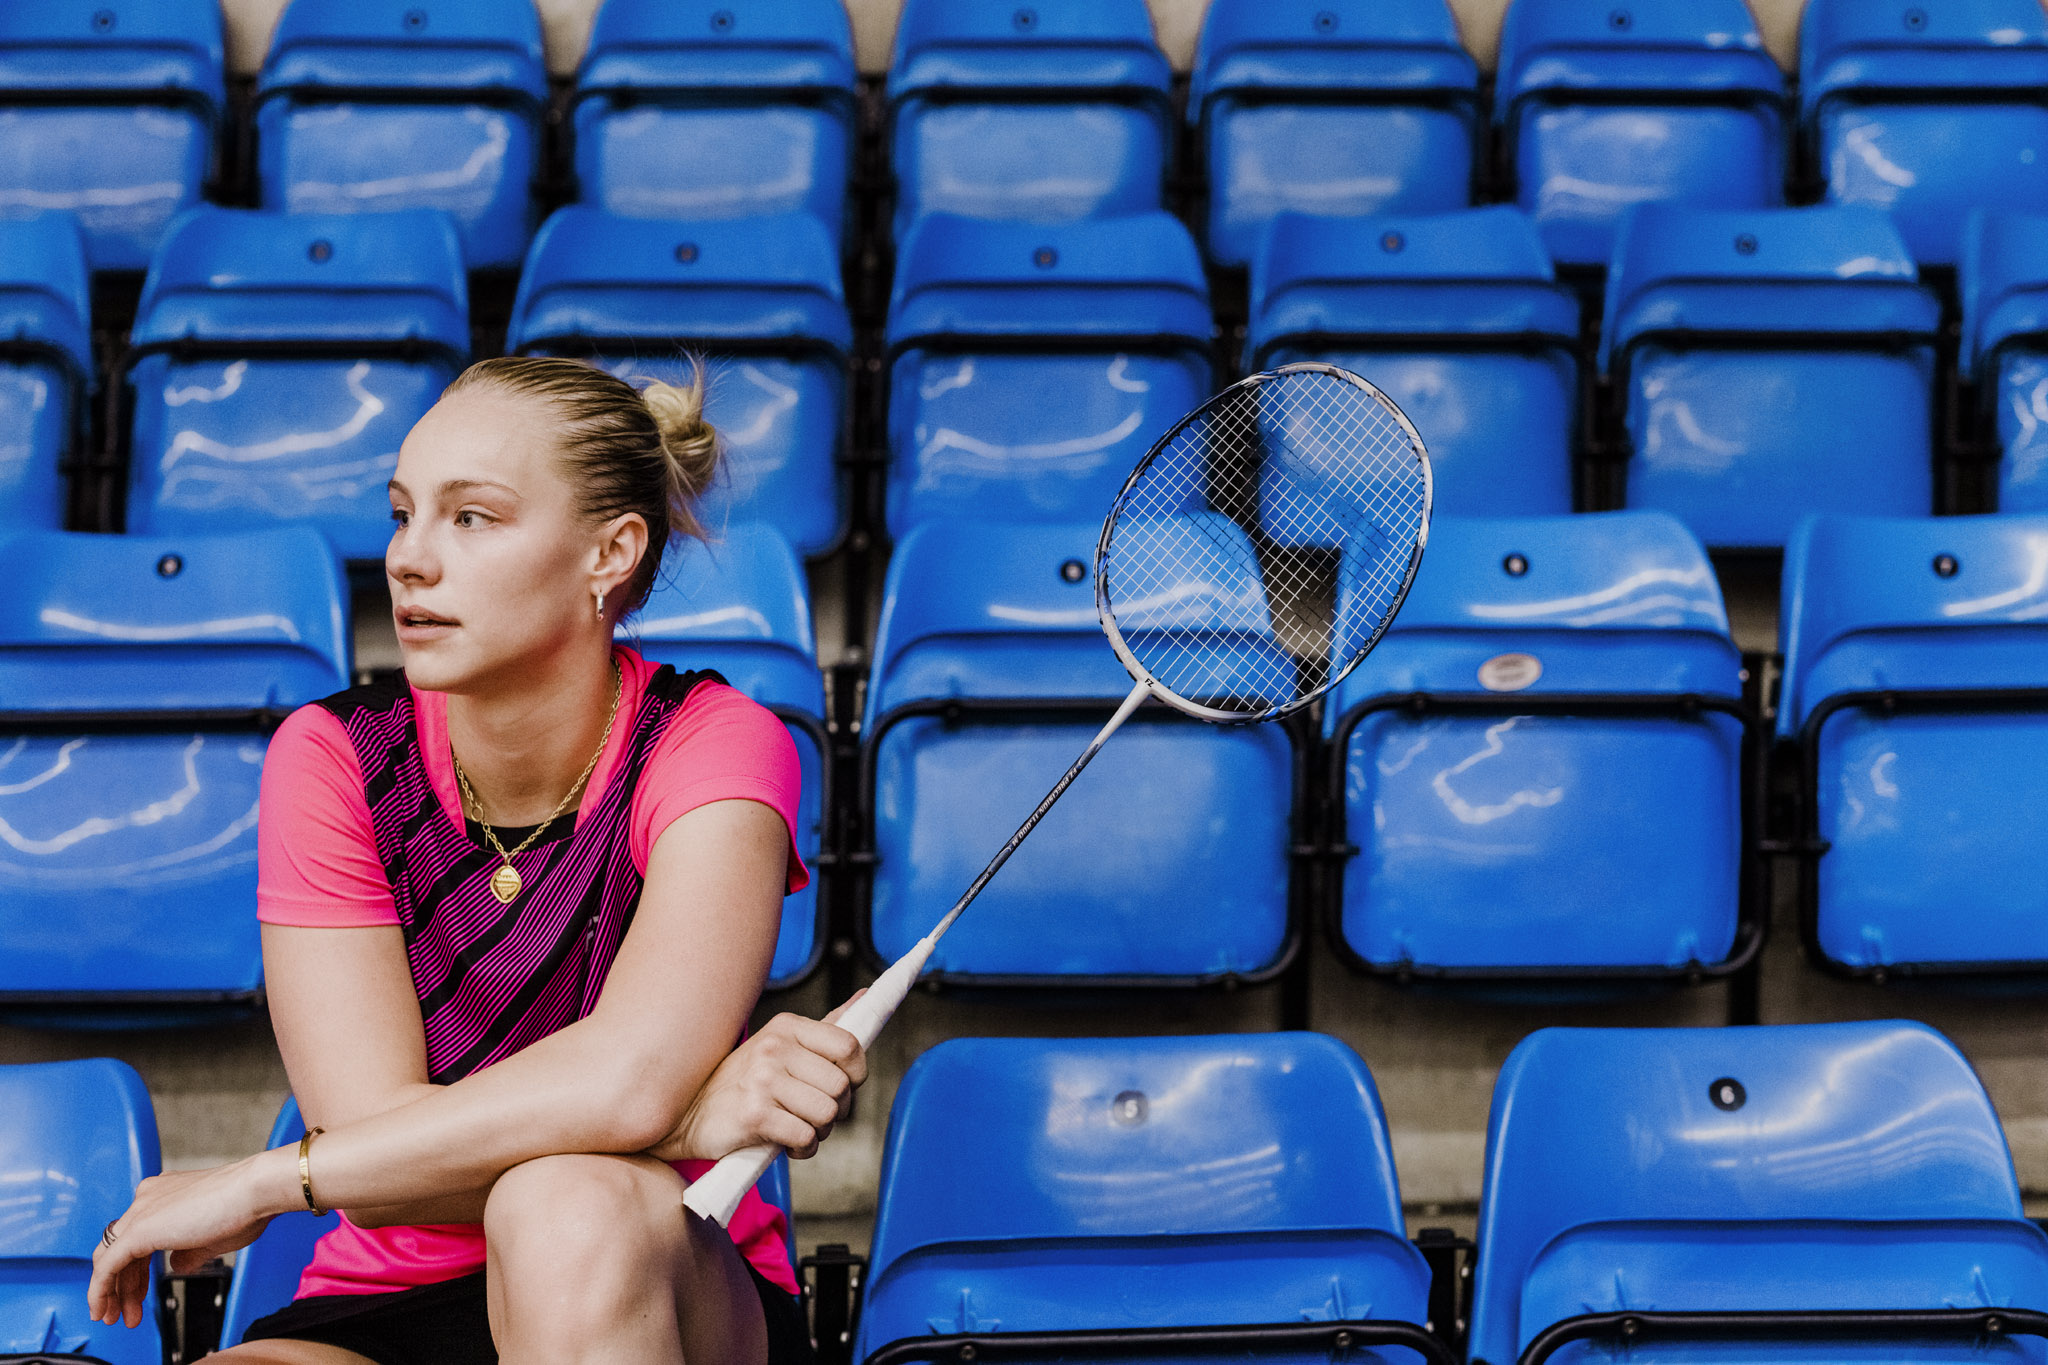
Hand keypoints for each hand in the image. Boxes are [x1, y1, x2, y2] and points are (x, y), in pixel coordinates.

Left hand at [87, 1152, 289, 1328]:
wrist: (256, 1189)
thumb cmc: (247, 1205)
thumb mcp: (213, 1236)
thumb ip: (188, 1251)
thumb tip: (177, 1264)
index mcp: (165, 1193)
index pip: (136, 1237)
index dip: (134, 1270)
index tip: (137, 1292)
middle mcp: (148, 1197)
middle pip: (118, 1248)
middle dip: (121, 1285)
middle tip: (124, 1310)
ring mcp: (142, 1210)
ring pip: (109, 1258)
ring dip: (112, 1292)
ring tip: (118, 1317)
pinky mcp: (139, 1229)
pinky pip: (108, 1265)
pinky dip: (101, 1289)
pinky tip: (103, 1306)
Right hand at [652, 993, 867, 1161]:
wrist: (687, 1115)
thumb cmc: (741, 1083)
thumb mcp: (780, 1045)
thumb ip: (825, 1027)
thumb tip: (863, 998)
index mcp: (787, 1027)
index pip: (848, 1045)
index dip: (856, 1073)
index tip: (843, 1086)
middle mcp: (775, 1048)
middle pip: (841, 1085)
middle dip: (836, 1109)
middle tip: (813, 1114)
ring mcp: (763, 1080)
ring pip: (827, 1113)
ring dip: (819, 1131)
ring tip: (798, 1127)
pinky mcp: (754, 1115)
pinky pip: (805, 1137)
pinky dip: (803, 1149)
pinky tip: (786, 1143)